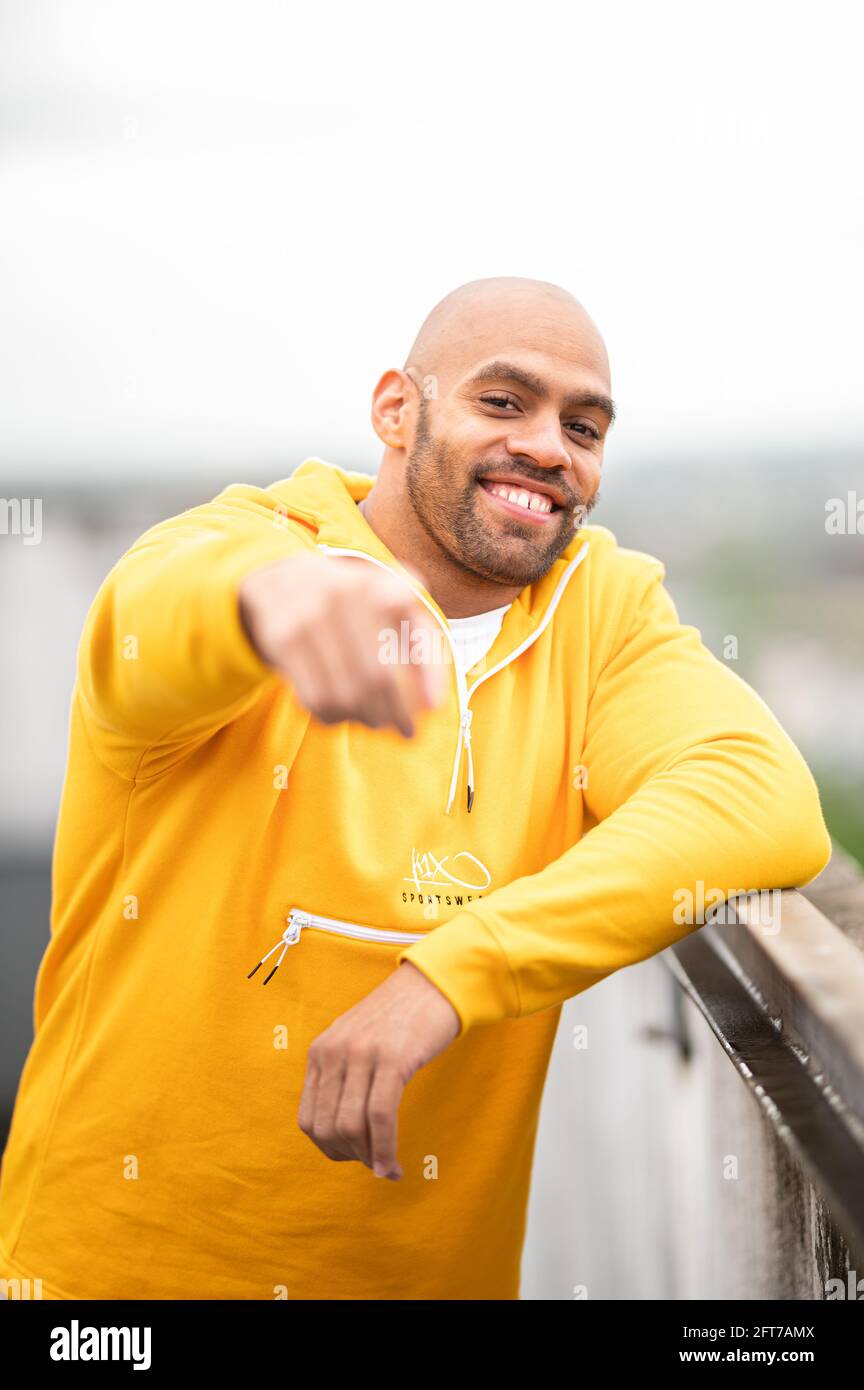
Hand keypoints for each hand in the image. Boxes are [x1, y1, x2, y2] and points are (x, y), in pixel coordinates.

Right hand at [238, 551, 444, 736]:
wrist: (282, 579)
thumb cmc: (352, 602)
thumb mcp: (392, 603)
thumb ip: (422, 642)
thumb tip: (434, 703)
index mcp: (378, 584)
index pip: (415, 633)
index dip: (428, 672)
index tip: (435, 706)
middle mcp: (343, 596)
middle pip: (377, 677)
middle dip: (395, 712)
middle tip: (405, 728)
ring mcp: (310, 617)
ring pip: (345, 694)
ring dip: (365, 718)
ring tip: (374, 721)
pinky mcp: (283, 640)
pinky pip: (314, 698)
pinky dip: (333, 717)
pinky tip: (342, 714)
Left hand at [297, 961, 460, 1178]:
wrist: (433, 984)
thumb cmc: (400, 1019)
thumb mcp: (356, 1042)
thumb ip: (342, 1077)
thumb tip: (342, 1134)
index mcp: (321, 1051)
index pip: (309, 1119)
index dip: (329, 1149)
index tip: (354, 1157)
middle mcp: (335, 1052)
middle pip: (328, 1128)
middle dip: (351, 1157)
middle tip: (374, 1164)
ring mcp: (362, 1054)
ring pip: (352, 1126)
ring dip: (370, 1158)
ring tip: (387, 1168)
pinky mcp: (393, 1059)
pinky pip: (381, 1116)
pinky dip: (385, 1149)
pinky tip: (394, 1164)